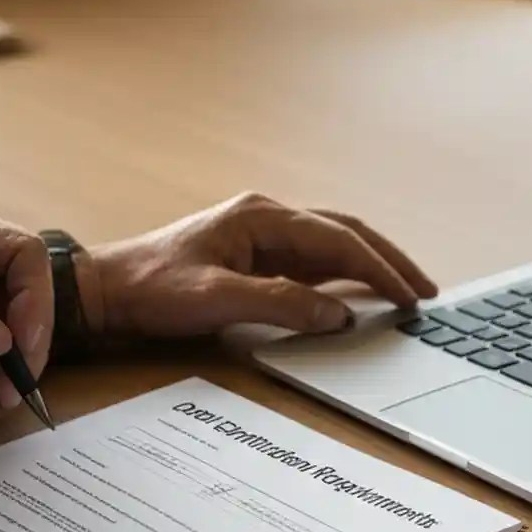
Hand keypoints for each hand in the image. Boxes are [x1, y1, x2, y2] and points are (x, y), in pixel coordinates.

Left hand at [77, 192, 437, 338]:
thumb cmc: (151, 288)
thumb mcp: (215, 299)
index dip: (380, 269)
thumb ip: (281, 304)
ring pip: (335, 246)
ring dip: (371, 267)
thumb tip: (339, 314)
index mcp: (262, 217)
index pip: (339, 240)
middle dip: (389, 260)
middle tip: (425, 290)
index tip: (410, 296)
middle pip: (346, 233)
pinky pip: (315, 265)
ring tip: (406, 292)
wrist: (105, 293)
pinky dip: (346, 279)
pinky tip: (362, 297)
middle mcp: (269, 220)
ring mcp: (264, 239)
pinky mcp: (258, 260)